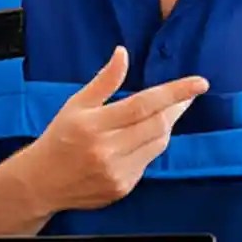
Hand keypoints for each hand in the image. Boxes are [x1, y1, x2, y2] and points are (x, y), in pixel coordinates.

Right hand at [10, 46, 207, 213]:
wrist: (42, 182)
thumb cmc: (59, 137)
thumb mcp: (76, 104)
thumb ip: (104, 80)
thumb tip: (122, 53)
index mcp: (93, 124)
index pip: (144, 104)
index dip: (175, 93)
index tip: (199, 83)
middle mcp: (107, 150)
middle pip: (158, 126)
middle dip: (176, 109)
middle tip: (184, 98)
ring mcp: (117, 172)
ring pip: (158, 144)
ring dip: (164, 127)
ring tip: (158, 117)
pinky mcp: (122, 187)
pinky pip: (147, 163)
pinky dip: (149, 148)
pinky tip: (135, 142)